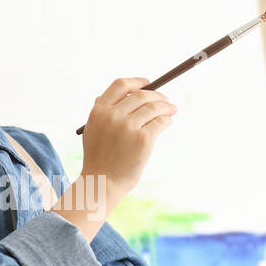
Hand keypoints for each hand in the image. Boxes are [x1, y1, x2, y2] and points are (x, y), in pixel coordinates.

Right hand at [80, 77, 176, 196]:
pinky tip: (168, 122)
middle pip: (141, 95)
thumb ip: (103, 112)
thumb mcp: (93, 131)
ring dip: (166, 107)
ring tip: (172, 110)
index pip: (120, 85)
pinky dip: (167, 120)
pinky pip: (160, 122)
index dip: (137, 82)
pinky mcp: (143, 139)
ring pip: (154, 107)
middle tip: (166, 101)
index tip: (149, 82)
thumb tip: (124, 95)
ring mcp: (128, 127)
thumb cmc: (99, 159)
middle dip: (157, 96)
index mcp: (99, 111)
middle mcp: (112, 115)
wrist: (103, 183)